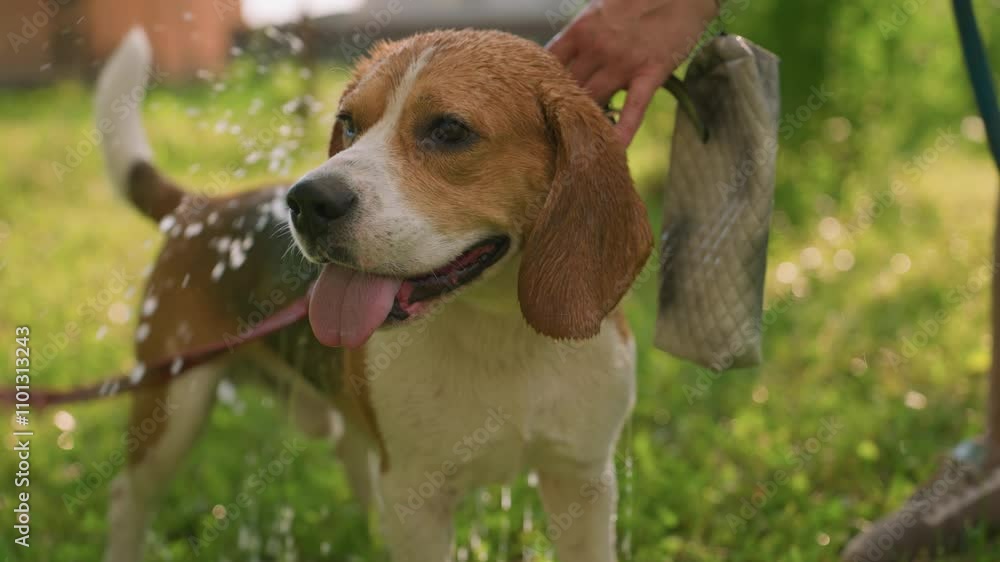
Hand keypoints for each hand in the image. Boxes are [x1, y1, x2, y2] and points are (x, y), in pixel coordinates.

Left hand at [547, 0, 718, 145]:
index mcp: (581, 30)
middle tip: (548, 134)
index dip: (539, 86)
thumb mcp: (600, 11)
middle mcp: (597, 48)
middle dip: (556, 111)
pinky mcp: (651, 72)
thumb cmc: (638, 0)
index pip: (549, 66)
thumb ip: (581, 38)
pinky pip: (634, 108)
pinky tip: (613, 150)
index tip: (532, 104)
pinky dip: (623, 131)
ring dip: (584, 122)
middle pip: (567, 88)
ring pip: (594, 102)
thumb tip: (563, 63)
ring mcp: (624, 62)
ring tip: (573, 147)